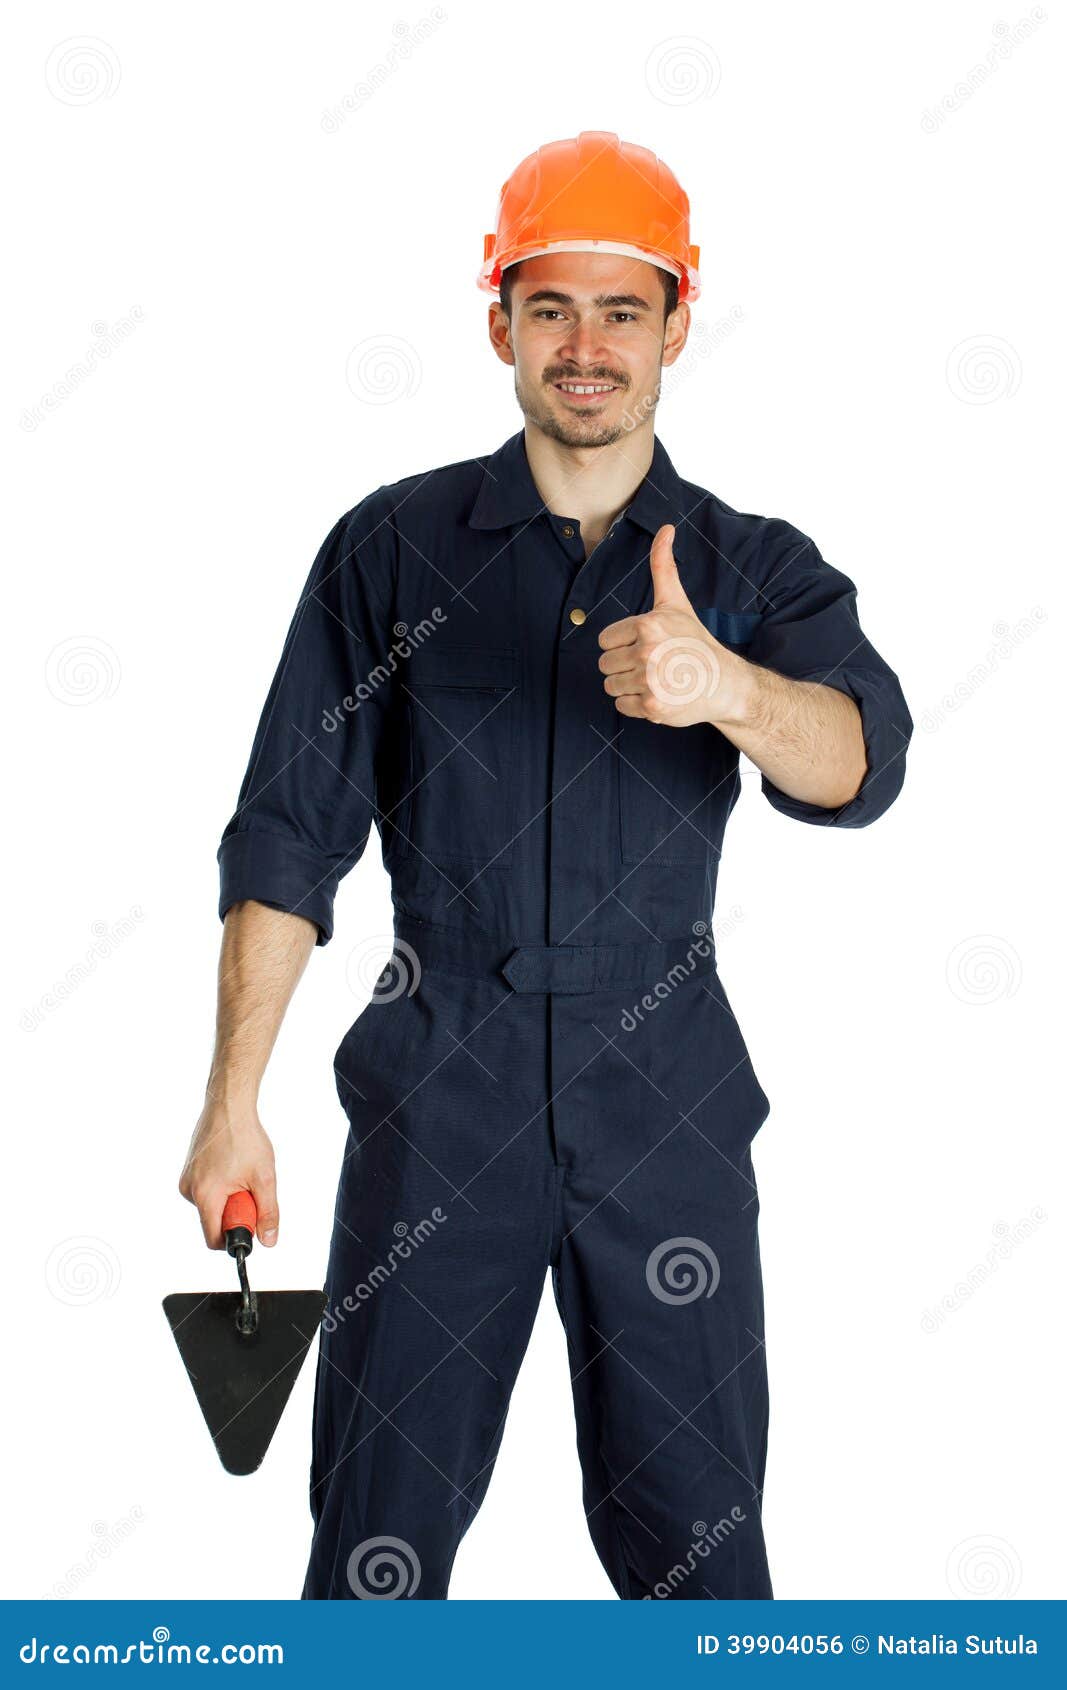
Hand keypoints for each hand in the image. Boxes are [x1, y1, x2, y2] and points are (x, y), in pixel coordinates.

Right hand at [178, 1097, 278, 1250]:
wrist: (229, 1106)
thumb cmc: (246, 1137)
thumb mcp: (264, 1178)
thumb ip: (267, 1212)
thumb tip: (269, 1241)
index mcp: (205, 1195)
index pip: (213, 1238)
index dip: (234, 1238)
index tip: (250, 1222)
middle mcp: (189, 1190)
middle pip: (213, 1221)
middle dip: (235, 1211)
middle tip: (249, 1187)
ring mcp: (186, 1179)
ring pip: (211, 1205)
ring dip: (228, 1197)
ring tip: (240, 1171)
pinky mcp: (189, 1170)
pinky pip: (206, 1190)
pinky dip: (221, 1185)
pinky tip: (230, 1165)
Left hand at [598, 524, 750, 727]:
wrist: (724, 683)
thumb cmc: (695, 641)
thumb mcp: (676, 602)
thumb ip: (663, 566)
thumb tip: (666, 527)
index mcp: (647, 625)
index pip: (605, 640)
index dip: (623, 644)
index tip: (646, 645)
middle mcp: (647, 653)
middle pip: (605, 665)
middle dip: (624, 666)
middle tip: (652, 665)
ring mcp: (650, 682)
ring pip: (611, 686)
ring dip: (628, 686)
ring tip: (654, 679)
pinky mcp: (652, 707)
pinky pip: (621, 706)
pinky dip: (635, 704)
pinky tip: (657, 695)